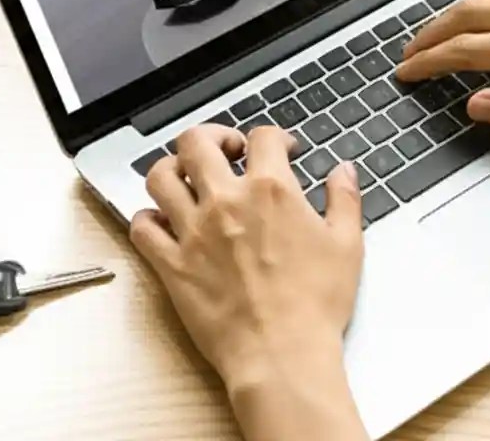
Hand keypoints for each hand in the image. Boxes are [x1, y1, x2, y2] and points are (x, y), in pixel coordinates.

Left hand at [129, 124, 363, 389]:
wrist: (281, 353)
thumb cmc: (316, 304)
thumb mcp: (347, 245)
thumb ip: (344, 199)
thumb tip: (344, 170)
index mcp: (271, 190)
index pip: (262, 137)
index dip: (274, 137)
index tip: (282, 150)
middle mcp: (225, 201)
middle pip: (197, 142)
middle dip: (212, 136)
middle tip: (227, 150)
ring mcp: (192, 232)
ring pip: (160, 176)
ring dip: (173, 168)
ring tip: (188, 177)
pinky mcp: (171, 265)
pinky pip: (142, 227)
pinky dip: (148, 218)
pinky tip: (164, 221)